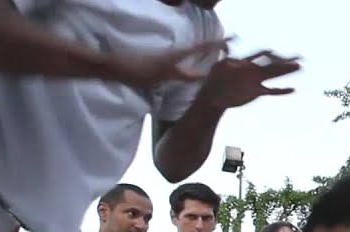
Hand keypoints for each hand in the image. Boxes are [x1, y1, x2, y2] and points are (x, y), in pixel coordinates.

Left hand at [106, 37, 231, 87]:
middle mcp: (175, 53)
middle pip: (200, 47)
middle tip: (231, 45)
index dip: (218, 43)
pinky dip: (195, 58)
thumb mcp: (164, 75)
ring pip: (193, 52)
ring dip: (206, 51)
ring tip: (219, 53)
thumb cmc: (138, 70)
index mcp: (178, 54)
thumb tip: (206, 74)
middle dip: (216, 45)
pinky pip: (186, 58)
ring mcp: (168, 56)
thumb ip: (185, 74)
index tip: (233, 39)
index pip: (203, 47)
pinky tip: (197, 63)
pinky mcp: (162, 61)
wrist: (115, 67)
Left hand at [196, 50, 301, 109]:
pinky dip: (281, 91)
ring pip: (275, 75)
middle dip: (286, 61)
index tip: (279, 55)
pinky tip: (292, 90)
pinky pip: (272, 91)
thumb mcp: (219, 69)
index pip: (262, 56)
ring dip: (287, 72)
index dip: (271, 55)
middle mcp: (253, 70)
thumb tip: (234, 62)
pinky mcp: (257, 92)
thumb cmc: (214, 80)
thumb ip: (228, 64)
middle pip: (273, 64)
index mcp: (246, 62)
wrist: (213, 95)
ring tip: (300, 66)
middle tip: (299, 57)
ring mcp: (256, 81)